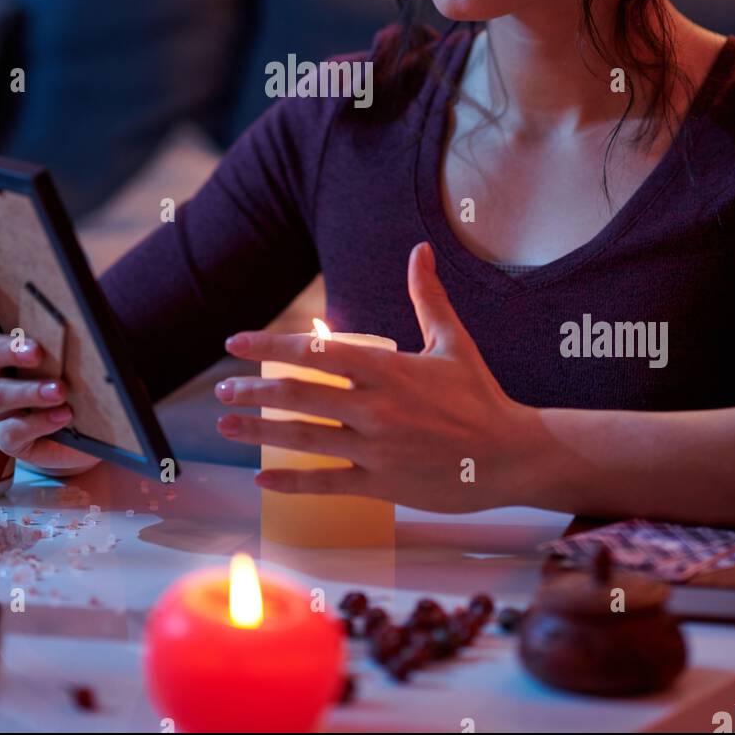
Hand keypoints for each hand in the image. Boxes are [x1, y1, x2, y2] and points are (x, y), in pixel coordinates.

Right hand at [0, 269, 100, 475]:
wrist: (91, 424)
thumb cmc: (81, 372)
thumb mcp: (81, 345)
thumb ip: (76, 326)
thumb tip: (87, 309)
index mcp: (5, 336)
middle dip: (8, 349)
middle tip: (36, 350)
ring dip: (30, 392)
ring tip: (61, 391)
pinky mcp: (8, 438)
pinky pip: (11, 433)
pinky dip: (39, 423)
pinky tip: (63, 416)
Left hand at [215, 241, 545, 513]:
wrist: (512, 455)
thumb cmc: (481, 396)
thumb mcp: (454, 341)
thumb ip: (428, 296)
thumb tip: (420, 249)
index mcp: (389, 369)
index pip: (316, 352)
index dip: (270, 345)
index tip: (235, 343)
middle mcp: (377, 408)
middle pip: (300, 397)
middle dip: (254, 393)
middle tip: (222, 392)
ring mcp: (377, 449)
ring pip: (305, 439)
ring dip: (260, 434)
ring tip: (226, 428)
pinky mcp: (383, 485)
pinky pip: (327, 483)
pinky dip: (291, 483)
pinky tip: (262, 480)